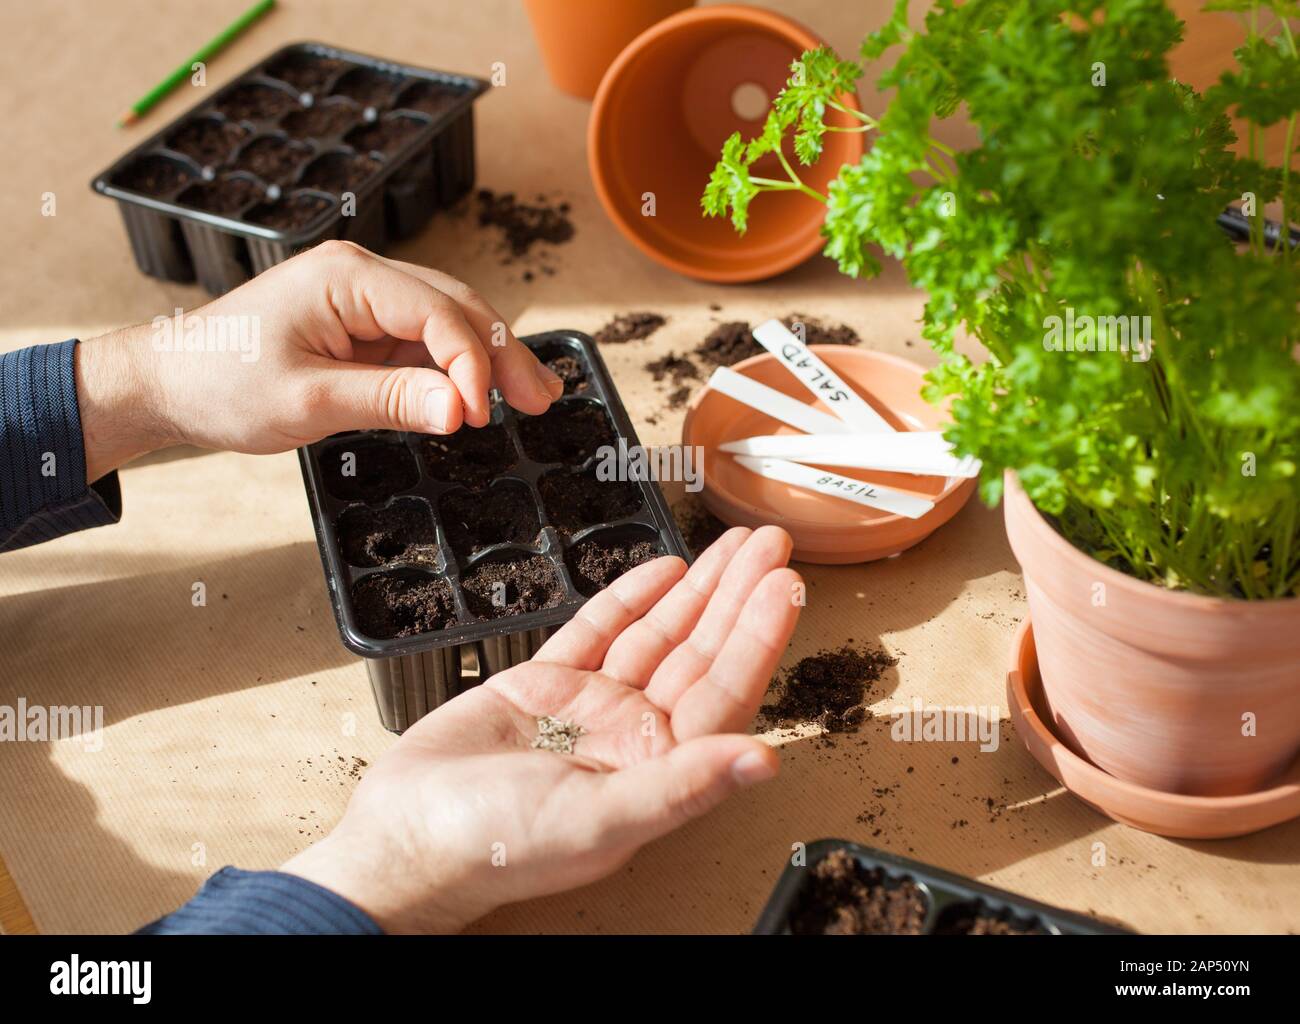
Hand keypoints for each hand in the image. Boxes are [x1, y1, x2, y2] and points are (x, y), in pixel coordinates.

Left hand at [74, 241, 562, 481]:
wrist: (169, 383)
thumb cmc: (222, 383)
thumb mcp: (307, 400)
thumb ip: (389, 401)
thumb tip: (462, 408)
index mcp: (347, 278)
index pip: (436, 312)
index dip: (471, 363)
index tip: (484, 414)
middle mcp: (362, 277)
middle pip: (455, 309)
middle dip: (502, 355)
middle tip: (545, 399)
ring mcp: (363, 302)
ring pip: (447, 324)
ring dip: (488, 362)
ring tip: (534, 398)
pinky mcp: (361, 327)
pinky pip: (421, 345)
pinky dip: (454, 371)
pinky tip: (483, 395)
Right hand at [281, 527, 800, 932]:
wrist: (404, 834)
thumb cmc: (497, 845)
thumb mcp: (600, 818)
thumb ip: (684, 785)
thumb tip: (765, 762)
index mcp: (656, 768)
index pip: (725, 691)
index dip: (759, 636)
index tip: (788, 585)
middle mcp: (632, 735)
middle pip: (699, 652)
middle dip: (737, 596)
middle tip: (770, 541)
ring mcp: (589, 706)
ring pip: (656, 635)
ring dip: (696, 590)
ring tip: (732, 546)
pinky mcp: (545, 684)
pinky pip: (599, 631)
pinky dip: (630, 599)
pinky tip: (664, 570)